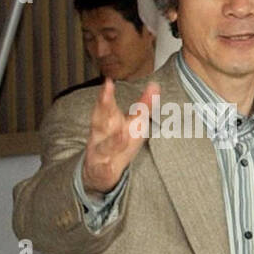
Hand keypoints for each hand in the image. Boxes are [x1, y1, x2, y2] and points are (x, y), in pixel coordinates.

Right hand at [82, 78, 157, 195]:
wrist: (98, 172)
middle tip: (105, 94)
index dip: (107, 94)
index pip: (107, 106)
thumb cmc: (116, 141)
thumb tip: (155, 85)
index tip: (108, 82)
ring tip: (122, 135)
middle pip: (101, 120)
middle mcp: (101, 135)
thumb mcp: (130, 123)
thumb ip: (142, 105)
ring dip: (113, 141)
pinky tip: (109, 168)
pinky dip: (105, 169)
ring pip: (105, 146)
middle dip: (103, 107)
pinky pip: (104, 170)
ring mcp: (100, 153)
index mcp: (108, 121)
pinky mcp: (102, 170)